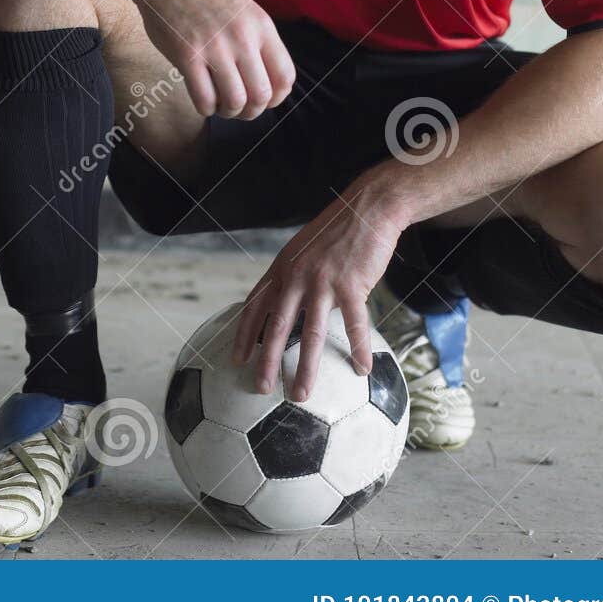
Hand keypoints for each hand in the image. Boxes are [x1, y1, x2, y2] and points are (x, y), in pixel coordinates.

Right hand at [132, 0, 295, 119]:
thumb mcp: (245, 10)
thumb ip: (258, 41)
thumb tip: (269, 80)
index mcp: (261, 26)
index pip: (285, 76)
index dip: (277, 97)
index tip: (265, 100)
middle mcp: (242, 38)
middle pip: (261, 94)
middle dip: (252, 111)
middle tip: (240, 109)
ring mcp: (214, 48)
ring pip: (234, 101)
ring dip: (229, 112)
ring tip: (221, 106)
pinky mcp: (188, 57)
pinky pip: (204, 99)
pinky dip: (206, 109)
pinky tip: (204, 101)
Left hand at [231, 177, 409, 400]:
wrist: (366, 208)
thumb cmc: (337, 232)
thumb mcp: (303, 249)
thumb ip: (292, 275)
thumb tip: (287, 302)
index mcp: (282, 269)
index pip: (255, 306)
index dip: (244, 334)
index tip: (236, 359)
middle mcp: (296, 276)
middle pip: (276, 325)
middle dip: (266, 360)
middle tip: (260, 387)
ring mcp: (322, 281)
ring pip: (310, 333)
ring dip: (306, 367)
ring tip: (302, 394)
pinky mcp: (351, 284)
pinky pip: (354, 324)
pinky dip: (359, 348)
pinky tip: (361, 369)